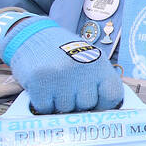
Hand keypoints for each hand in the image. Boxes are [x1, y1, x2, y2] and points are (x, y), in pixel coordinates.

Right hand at [2, 18, 123, 112]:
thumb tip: (106, 110)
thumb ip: (99, 81)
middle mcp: (82, 68)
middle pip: (87, 105)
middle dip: (77, 102)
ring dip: (59, 103)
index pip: (112, 96)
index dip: (103, 103)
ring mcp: (60, 75)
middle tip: (68, 88)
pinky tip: (43, 89)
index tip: (94, 100)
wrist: (33, 35)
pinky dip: (43, 104)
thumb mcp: (89, 58)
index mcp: (99, 62)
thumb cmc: (64, 53)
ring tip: (55, 85)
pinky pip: (45, 108)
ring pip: (65, 109)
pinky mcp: (39, 81)